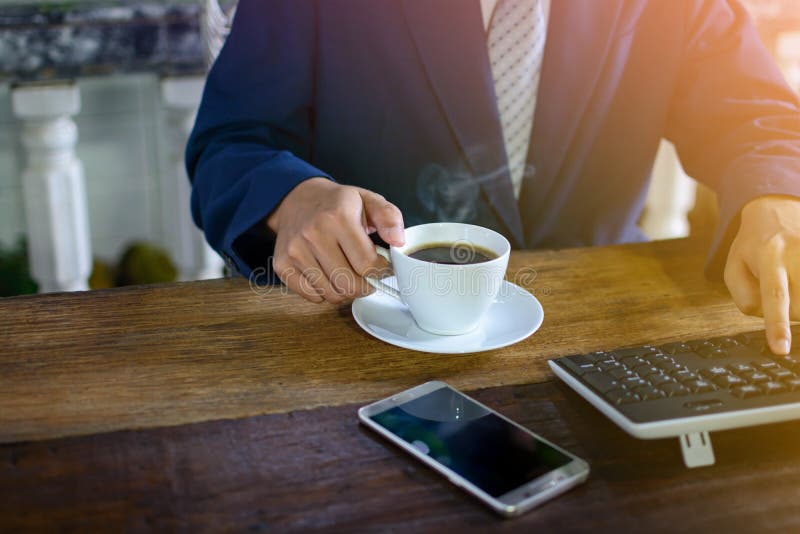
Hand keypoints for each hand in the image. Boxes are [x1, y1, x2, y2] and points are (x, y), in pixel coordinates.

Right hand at [267, 177, 404, 303]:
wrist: (297, 199)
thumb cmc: (336, 204)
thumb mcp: (368, 200)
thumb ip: (389, 217)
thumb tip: (398, 241)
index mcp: (337, 217)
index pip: (367, 264)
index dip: (381, 271)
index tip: (382, 267)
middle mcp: (313, 234)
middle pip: (349, 284)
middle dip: (365, 286)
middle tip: (368, 278)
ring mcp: (295, 251)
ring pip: (331, 294)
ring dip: (345, 291)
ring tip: (349, 275)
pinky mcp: (282, 265)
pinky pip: (312, 296)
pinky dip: (325, 293)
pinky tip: (328, 276)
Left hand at [724, 195, 799, 353]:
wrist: (776, 210)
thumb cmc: (751, 246)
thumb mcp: (732, 267)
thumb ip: (744, 296)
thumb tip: (766, 315)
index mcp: (768, 256)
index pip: (774, 296)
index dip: (778, 326)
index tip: (781, 349)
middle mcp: (798, 253)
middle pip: (799, 307)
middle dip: (789, 312)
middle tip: (780, 289)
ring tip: (791, 282)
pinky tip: (795, 282)